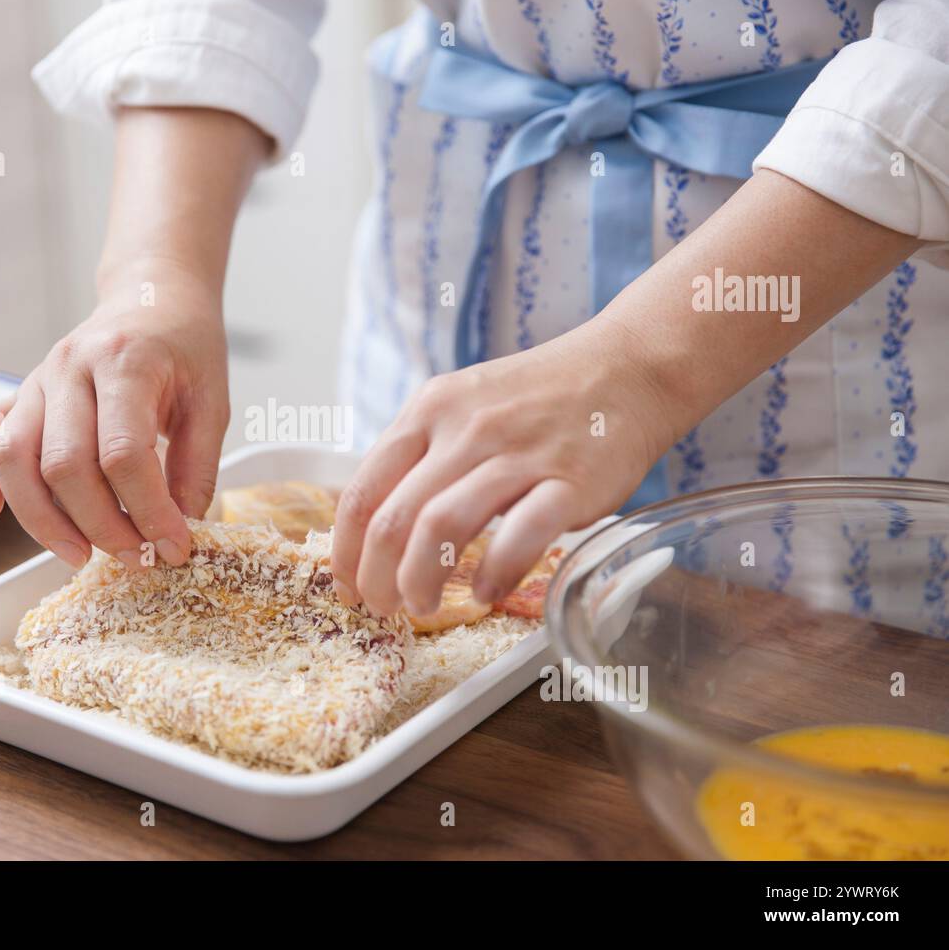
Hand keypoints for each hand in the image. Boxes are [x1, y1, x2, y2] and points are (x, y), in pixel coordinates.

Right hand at [0, 268, 228, 569]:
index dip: (149, 512)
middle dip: (100, 526)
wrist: (153, 296)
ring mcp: (37, 379)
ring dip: (41, 520)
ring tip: (80, 554)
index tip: (173, 547)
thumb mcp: (212, 401)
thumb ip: (198, 466)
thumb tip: (180, 530)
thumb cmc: (185, 348)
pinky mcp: (18, 393)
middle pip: (64, 464)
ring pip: (13, 459)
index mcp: (126, 362)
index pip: (124, 454)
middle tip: (135, 558)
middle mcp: (71, 368)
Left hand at [331, 317, 673, 616]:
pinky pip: (520, 536)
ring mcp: (516, 454)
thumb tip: (379, 524)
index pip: (363, 490)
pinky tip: (487, 594)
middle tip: (381, 606)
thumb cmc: (540, 397)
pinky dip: (495, 574)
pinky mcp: (568, 481)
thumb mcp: (464, 403)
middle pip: (393, 518)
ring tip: (423, 606)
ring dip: (421, 580)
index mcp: (429, 410)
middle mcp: (464, 429)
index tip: (346, 582)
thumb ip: (424, 453)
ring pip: (441, 528)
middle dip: (376, 577)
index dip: (346, 549)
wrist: (627, 368)